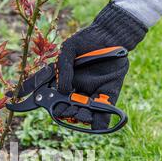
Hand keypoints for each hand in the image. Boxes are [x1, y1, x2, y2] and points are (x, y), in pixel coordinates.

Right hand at [55, 2, 146, 129]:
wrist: (110, 34)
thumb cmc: (86, 40)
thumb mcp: (68, 51)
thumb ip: (63, 69)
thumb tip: (63, 90)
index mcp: (66, 83)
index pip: (57, 100)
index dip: (54, 107)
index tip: (51, 107)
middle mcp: (78, 91)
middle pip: (71, 110)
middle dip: (69, 113)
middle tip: (70, 111)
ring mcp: (93, 94)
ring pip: (86, 113)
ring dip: (83, 117)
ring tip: (82, 116)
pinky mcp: (108, 94)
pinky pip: (103, 111)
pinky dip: (100, 121)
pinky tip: (97, 126)